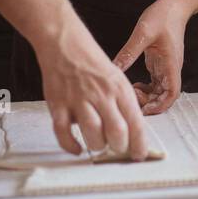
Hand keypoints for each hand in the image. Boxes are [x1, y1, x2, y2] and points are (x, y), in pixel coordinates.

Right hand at [37, 23, 149, 160]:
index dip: (139, 144)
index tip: (139, 155)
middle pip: (116, 132)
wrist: (65, 43)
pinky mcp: (58, 104)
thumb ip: (122, 103)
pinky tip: (77, 148)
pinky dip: (70, 145)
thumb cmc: (92, 62)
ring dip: (97, 145)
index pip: (135, 122)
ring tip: (97, 143)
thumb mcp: (116, 79)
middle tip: (116, 148)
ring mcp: (79, 100)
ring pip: (92, 134)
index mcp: (120, 89)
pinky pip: (63, 132)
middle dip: (119, 147)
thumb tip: (130, 131)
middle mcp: (101, 95)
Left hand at [112, 0, 192, 114]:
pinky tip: (133, 85)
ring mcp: (166, 67)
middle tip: (131, 101)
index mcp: (171, 63)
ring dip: (146, 96)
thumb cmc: (165, 15)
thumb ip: (129, 52)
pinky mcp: (160, 63)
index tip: (145, 109)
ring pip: (159, 91)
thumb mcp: (143, 32)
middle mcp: (170, 68)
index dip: (160, 105)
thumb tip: (113, 68)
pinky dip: (145, 88)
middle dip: (150, 103)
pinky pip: (154, 83)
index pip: (172, 93)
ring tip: (130, 92)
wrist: (176, 5)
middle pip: (164, 96)